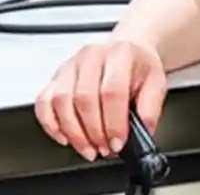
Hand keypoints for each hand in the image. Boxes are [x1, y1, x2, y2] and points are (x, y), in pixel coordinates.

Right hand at [34, 38, 167, 161]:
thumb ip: (150, 109)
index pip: (112, 90)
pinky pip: (44, 103)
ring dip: (73, 132)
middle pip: (84, 98)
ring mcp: (70, 65)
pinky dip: (51, 125)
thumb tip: (141, 132)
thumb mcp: (156, 83)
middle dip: (94, 132)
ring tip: (88, 148)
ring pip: (61, 102)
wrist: (126, 51)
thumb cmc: (138, 67)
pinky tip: (65, 138)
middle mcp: (91, 56)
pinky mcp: (55, 78)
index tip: (117, 142)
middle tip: (104, 148)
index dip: (113, 122)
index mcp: (120, 53)